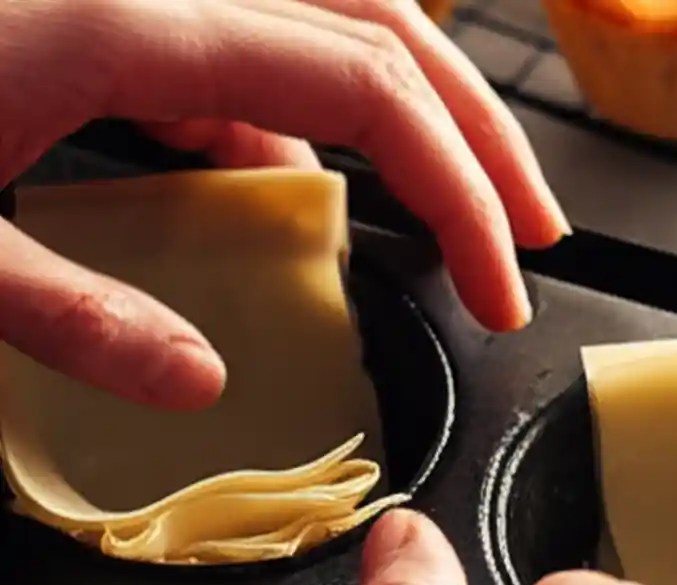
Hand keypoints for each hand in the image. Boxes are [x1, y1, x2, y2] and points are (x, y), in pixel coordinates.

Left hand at [0, 0, 567, 410]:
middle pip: (391, 30)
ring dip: (415, 117)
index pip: (368, 91)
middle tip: (534, 233)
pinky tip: (285, 190)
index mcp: (132, 16)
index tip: (500, 283)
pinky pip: (251, 47)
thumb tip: (196, 381)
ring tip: (455, 207)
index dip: (461, 188)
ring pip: (341, 23)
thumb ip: (68, 312)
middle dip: (481, 138)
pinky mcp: (123, 10)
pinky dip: (298, 119)